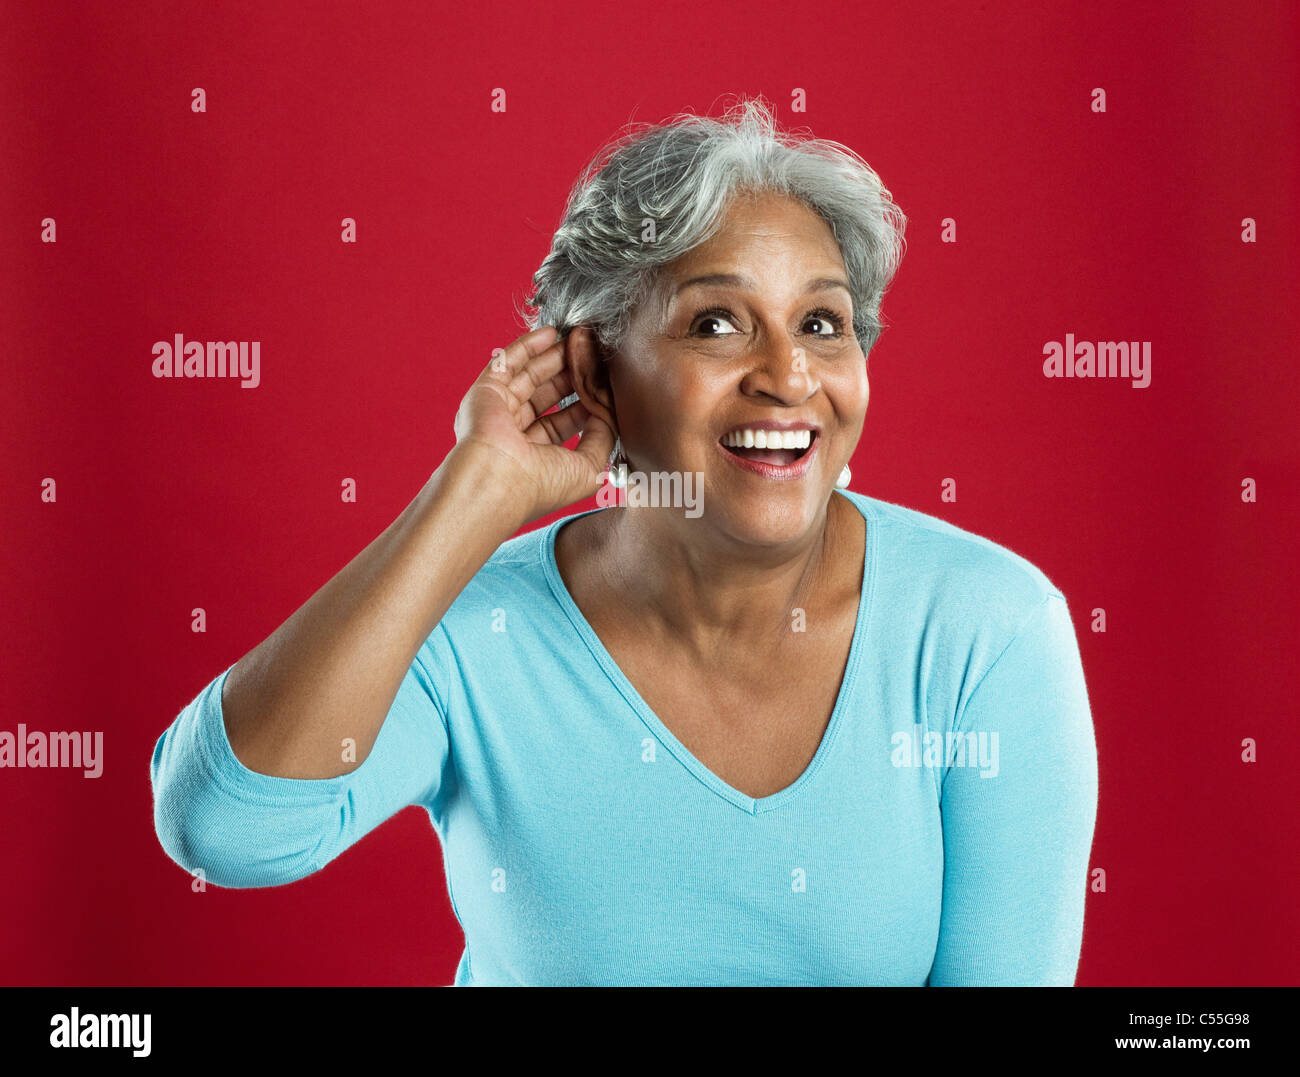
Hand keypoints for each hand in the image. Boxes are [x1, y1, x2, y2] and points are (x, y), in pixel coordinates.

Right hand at [451, 325, 615, 526]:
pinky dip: (529, 346)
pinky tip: (552, 333)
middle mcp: (516, 433)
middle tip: (594, 354)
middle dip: (572, 373)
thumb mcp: (591, 467)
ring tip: (580, 339)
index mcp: (537, 455)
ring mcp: (500, 410)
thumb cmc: (541, 484)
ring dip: (555, 355)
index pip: (565, 420)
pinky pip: (508, 362)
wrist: (498, 480)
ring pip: (530, 375)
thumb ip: (604, 437)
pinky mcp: (486, 391)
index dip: (586, 400)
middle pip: (549, 393)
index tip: (605, 382)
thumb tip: (608, 413)